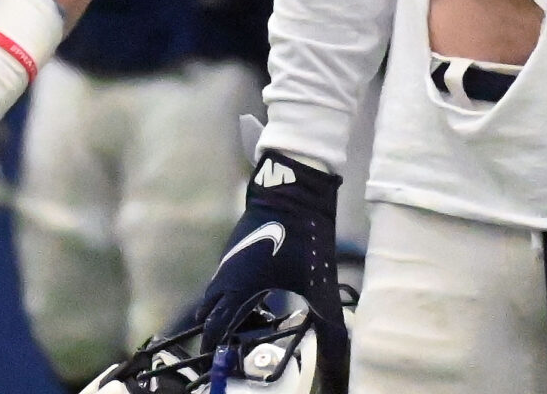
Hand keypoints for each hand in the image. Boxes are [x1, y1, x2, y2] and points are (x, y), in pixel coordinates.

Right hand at [197, 150, 347, 389]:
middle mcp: (228, 275)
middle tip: (218, 340)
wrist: (293, 193)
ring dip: (221, 306)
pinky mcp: (236, 247)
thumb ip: (325, 318)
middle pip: (210, 308)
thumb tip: (336, 343)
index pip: (218, 323)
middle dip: (212, 326)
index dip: (215, 340)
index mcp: (240, 289)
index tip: (213, 353)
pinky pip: (225, 276)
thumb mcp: (317, 284)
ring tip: (230, 320)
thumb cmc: (303, 238)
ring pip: (216, 290)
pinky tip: (246, 293)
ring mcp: (230, 258)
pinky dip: (229, 289)